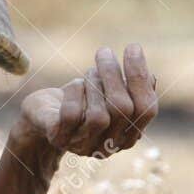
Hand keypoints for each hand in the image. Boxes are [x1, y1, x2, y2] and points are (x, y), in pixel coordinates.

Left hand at [13, 44, 158, 161]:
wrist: (43, 116)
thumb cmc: (83, 100)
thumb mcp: (109, 92)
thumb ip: (131, 88)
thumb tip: (150, 78)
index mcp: (128, 134)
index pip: (146, 110)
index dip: (140, 78)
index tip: (133, 47)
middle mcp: (109, 145)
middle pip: (123, 110)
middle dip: (113, 75)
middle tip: (104, 52)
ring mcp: (83, 144)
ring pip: (99, 117)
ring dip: (94, 85)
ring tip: (89, 72)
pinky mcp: (59, 138)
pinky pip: (71, 116)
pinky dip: (75, 94)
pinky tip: (74, 85)